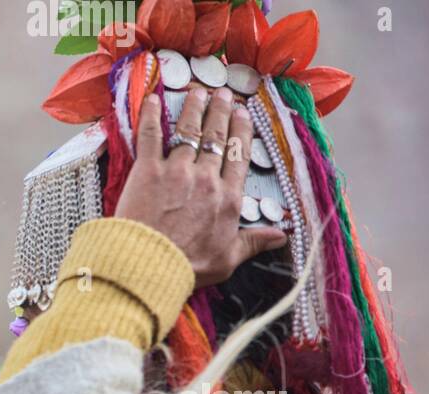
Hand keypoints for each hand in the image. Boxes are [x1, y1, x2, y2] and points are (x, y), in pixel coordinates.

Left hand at [116, 86, 286, 286]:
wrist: (152, 267)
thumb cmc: (188, 267)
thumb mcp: (228, 259)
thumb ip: (253, 242)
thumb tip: (281, 236)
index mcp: (228, 198)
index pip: (238, 156)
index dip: (241, 132)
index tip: (243, 115)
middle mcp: (206, 178)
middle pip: (217, 137)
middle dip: (220, 112)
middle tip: (222, 95)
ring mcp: (177, 171)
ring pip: (188, 130)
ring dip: (194, 107)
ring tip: (197, 91)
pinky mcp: (148, 171)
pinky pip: (151, 135)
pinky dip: (151, 115)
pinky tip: (152, 99)